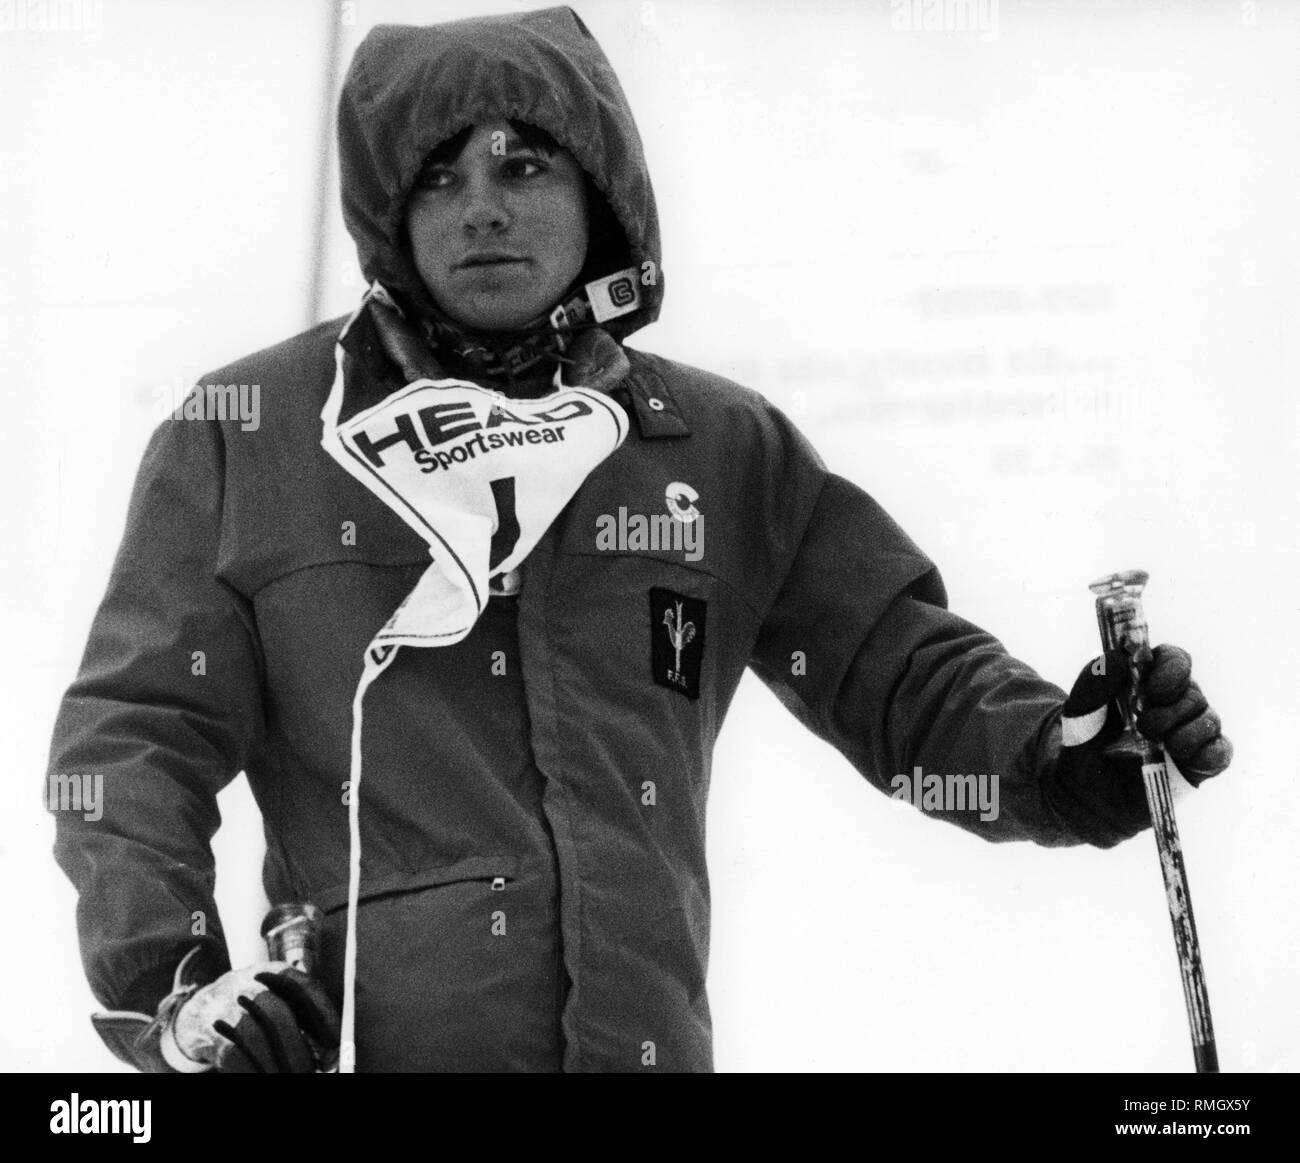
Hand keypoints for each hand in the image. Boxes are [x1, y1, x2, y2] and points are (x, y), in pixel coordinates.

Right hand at [163, 960, 339, 1072]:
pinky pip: (234, 1055)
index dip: (323, 1015)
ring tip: (292, 1076)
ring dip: (276, 1064)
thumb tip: (333, 1051)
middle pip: (277, 1013)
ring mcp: (226, 1006)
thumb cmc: (255, 1007)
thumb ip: (306, 1016)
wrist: (201, 1009)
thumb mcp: (279, 997)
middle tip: (310, 1071)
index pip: (304, 986)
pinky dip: (253, 1071)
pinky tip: (264, 1077)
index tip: (335, 1043)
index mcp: (274, 971)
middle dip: (297, 1047)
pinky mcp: (210, 1031)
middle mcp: (249, 983)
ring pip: (255, 1037)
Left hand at [1047, 645, 1232, 844]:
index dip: (1172, 670)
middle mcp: (1176, 703)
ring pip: (1209, 720)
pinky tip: (1180, 757)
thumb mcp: (1079, 708)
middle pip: (1193, 693)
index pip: (1176, 660)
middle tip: (1142, 727)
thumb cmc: (1085, 741)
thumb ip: (1095, 680)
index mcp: (1149, 680)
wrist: (1085, 789)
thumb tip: (1121, 658)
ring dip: (1183, 733)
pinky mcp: (1200, 764)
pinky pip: (1220, 753)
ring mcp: (1191, 732)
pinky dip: (1206, 754)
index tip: (1151, 689)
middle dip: (1168, 711)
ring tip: (1154, 745)